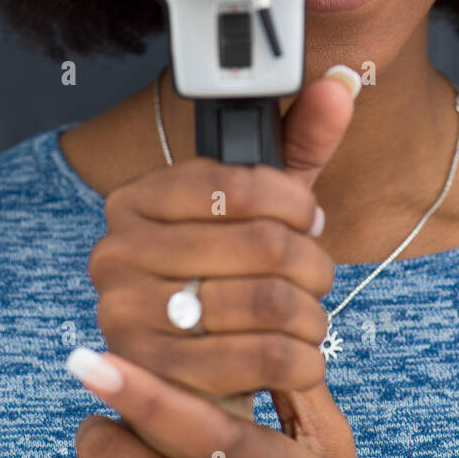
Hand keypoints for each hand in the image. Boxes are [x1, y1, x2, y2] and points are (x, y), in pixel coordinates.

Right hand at [75, 68, 360, 457]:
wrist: (189, 372)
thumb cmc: (228, 274)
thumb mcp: (262, 204)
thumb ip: (302, 139)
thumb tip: (341, 82)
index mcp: (139, 197)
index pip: (239, 182)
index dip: (295, 201)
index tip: (311, 217)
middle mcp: (117, 251)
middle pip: (262, 244)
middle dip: (312, 263)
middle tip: (319, 273)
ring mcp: (125, 314)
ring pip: (266, 302)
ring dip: (311, 313)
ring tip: (313, 314)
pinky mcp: (151, 375)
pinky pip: (255, 360)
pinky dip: (299, 360)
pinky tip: (305, 355)